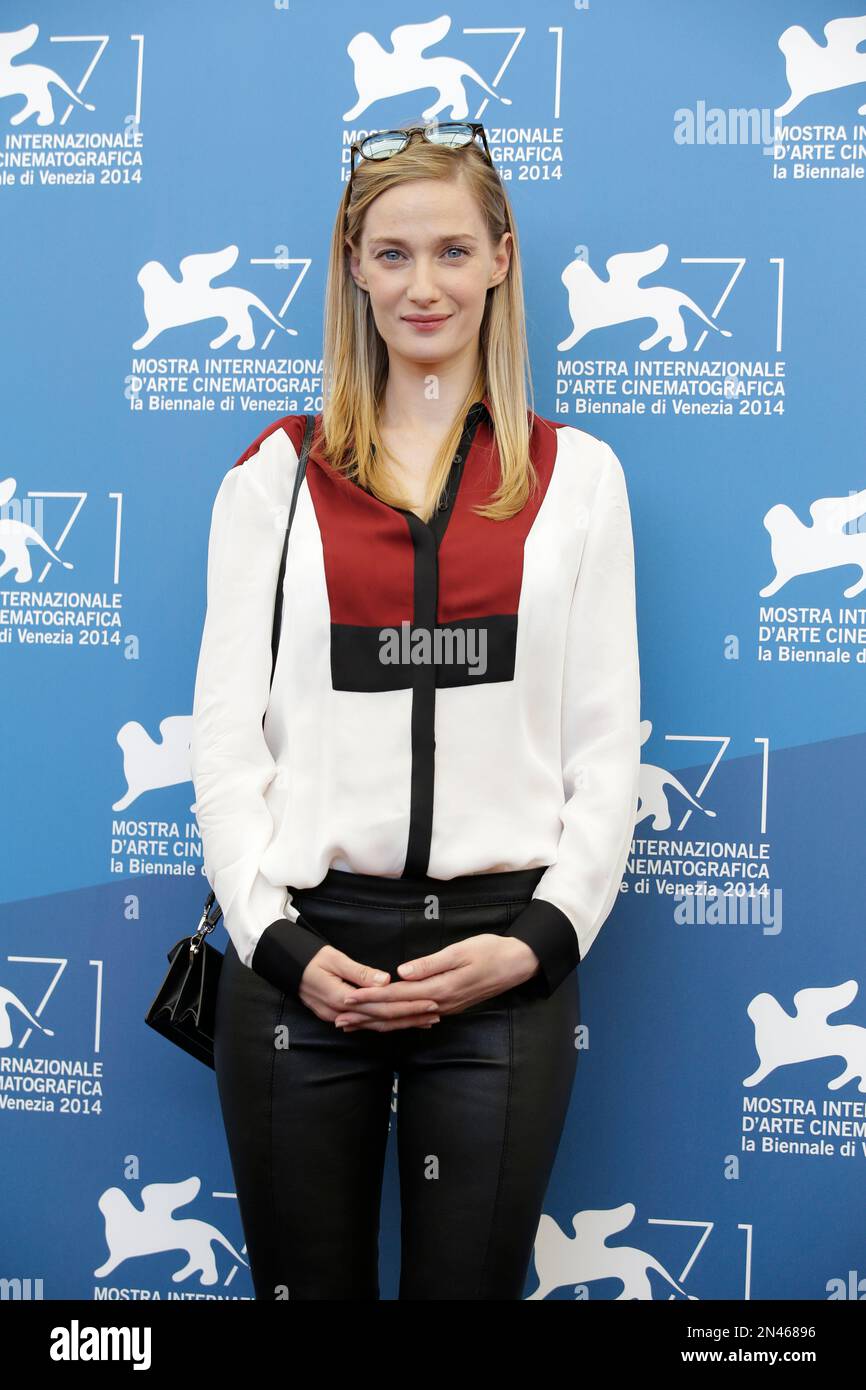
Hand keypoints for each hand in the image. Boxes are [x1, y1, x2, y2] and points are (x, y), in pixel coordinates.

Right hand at [298, 944, 441, 1030]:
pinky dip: (387, 1024)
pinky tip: (401, 1022)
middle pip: (383, 1020)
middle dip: (411, 1018)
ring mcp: (339, 1018)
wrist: (286, 967)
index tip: (429, 1001)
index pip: (382, 1007)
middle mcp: (342, 1013)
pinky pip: (367, 1024)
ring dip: (402, 1024)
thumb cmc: (310, 959)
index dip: (407, 1006)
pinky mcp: (339, 1016)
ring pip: (376, 1025)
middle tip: (435, 1014)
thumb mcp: (333, 959)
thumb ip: (359, 973)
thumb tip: (385, 981)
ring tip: (425, 1021)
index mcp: (342, 998)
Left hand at [334, 934, 540, 1031]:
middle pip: (395, 1014)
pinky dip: (395, 1023)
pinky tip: (384, 1024)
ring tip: (353, 1025)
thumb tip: (401, 972)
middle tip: (338, 1019)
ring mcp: (444, 1008)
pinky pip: (415, 1020)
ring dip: (376, 1023)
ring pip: (403, 1021)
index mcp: (439, 988)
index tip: (347, 999)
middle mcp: (439, 1003)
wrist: (517, 964)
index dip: (369, 998)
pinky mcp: (447, 1006)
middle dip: (365, 1016)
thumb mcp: (461, 951)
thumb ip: (430, 964)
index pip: (396, 996)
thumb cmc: (490, 951)